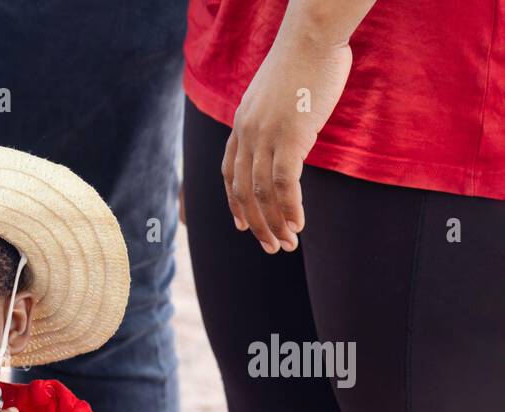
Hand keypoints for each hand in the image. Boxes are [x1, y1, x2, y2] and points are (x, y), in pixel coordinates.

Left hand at [223, 13, 352, 251]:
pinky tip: (298, 225)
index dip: (234, 203)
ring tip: (287, 244)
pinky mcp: (291, 137)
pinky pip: (285, 185)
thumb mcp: (277, 92)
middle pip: (243, 192)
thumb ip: (274, 119)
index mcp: (241, 123)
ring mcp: (266, 137)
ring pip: (262, 194)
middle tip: (271, 247)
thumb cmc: (304, 58)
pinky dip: (290, 209)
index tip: (241, 226)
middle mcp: (247, 134)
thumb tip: (286, 134)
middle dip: (256, 225)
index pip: (229, 173)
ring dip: (274, 224)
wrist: (314, 33)